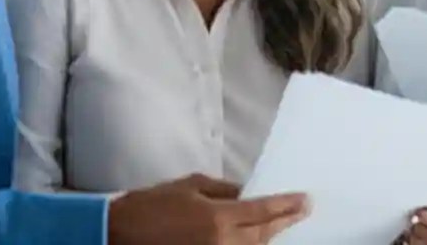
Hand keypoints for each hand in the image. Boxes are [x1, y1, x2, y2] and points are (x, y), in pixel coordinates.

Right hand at [107, 173, 309, 244]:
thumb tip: (246, 193)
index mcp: (217, 218)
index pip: (262, 211)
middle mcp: (221, 244)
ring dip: (267, 238)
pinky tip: (256, 239)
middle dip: (284, 223)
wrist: (120, 233)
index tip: (306, 200)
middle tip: (302, 212)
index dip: (286, 206)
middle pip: (263, 235)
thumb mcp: (190, 186)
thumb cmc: (152, 205)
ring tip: (282, 225)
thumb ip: (223, 191)